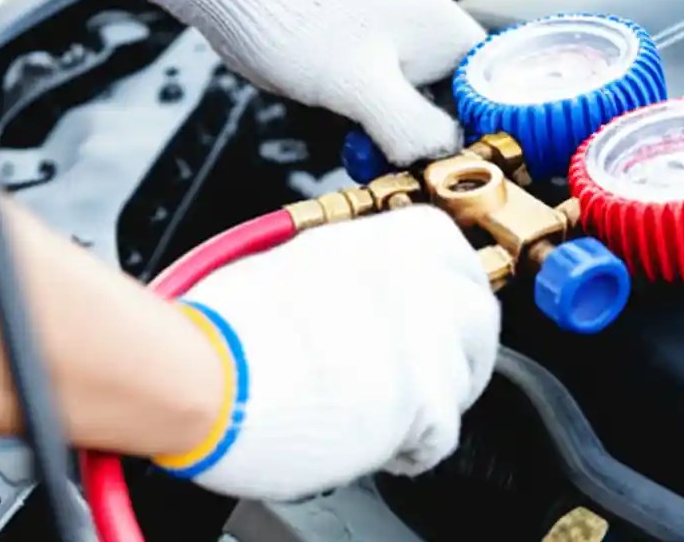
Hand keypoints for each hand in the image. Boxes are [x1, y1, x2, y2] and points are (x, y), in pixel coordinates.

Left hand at [149, 0, 485, 165]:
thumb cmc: (294, 14)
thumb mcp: (362, 87)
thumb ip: (413, 130)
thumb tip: (444, 160)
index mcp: (448, 33)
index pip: (494, 100)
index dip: (480, 141)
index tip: (452, 173)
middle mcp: (429, 35)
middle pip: (456, 109)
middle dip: (429, 145)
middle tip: (398, 171)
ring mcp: (394, 42)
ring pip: (416, 109)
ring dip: (394, 138)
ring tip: (363, 149)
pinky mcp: (360, 53)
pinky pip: (383, 100)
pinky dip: (369, 124)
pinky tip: (346, 132)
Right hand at [155, 206, 499, 499]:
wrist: (205, 374)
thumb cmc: (228, 323)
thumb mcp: (298, 260)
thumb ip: (354, 272)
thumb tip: (366, 289)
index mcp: (394, 239)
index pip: (462, 257)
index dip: (452, 292)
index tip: (442, 310)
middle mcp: (422, 283)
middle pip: (479, 318)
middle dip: (460, 348)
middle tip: (428, 369)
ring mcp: (427, 343)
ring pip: (463, 379)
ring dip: (432, 399)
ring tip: (382, 409)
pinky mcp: (419, 405)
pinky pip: (442, 434)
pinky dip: (413, 445)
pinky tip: (377, 440)